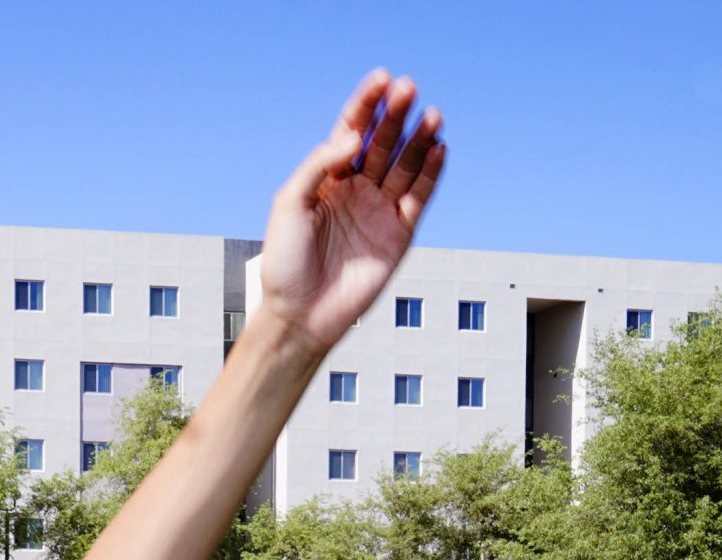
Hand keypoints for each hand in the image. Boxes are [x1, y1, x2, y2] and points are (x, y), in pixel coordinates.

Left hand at [255, 70, 444, 358]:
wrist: (299, 315)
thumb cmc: (285, 263)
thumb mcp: (289, 205)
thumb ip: (318, 166)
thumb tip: (354, 138)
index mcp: (327, 179)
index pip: (351, 131)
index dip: (367, 105)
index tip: (382, 79)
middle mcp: (356, 189)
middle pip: (382, 142)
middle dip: (396, 115)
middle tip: (408, 90)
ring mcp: (379, 210)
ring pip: (405, 165)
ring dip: (420, 139)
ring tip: (431, 115)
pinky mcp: (398, 233)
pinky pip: (419, 196)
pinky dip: (431, 172)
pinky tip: (439, 148)